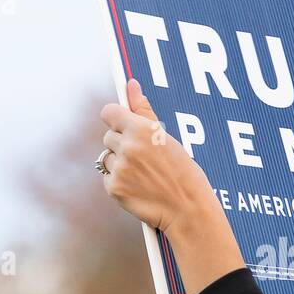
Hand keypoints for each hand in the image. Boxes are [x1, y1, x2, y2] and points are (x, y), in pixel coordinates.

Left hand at [98, 79, 243, 293]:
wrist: (188, 209)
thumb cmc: (183, 172)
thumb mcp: (167, 138)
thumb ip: (144, 110)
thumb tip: (131, 84)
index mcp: (142, 129)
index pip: (109, 113)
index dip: (116, 120)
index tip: (123, 126)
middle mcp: (128, 147)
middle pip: (108, 137)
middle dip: (122, 145)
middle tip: (144, 159)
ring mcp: (119, 169)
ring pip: (106, 158)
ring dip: (119, 163)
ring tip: (142, 174)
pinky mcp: (114, 188)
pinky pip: (107, 178)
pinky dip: (119, 182)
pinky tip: (138, 187)